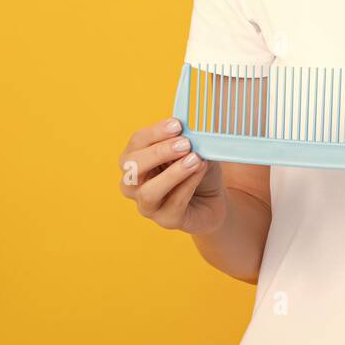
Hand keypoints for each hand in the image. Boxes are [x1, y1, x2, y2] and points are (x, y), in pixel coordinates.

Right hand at [118, 117, 226, 234]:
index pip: (137, 142)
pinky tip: (201, 170)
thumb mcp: (194, 148)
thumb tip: (190, 129)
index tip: (177, 124)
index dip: (155, 132)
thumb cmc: (197, 168)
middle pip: (132, 167)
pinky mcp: (166, 220)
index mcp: (137, 159)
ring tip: (194, 159)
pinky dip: (188, 184)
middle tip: (185, 144)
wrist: (213, 199)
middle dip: (158, 152)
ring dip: (172, 173)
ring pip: (148, 192)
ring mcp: (148, 205)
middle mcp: (134, 183)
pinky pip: (173, 204)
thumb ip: (188, 139)